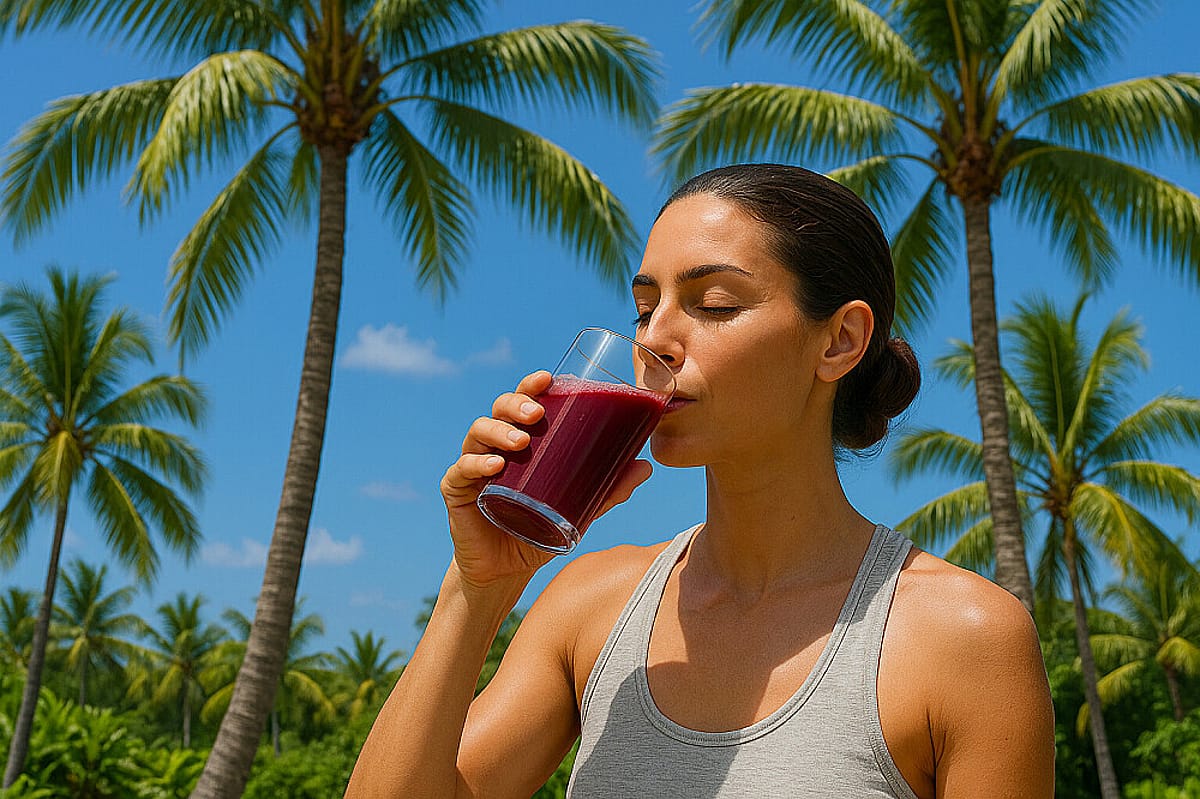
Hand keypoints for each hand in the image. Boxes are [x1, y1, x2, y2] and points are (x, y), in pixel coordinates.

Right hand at [440, 370, 652, 589]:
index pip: (523, 403)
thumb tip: (645, 466)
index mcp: (521, 441)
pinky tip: (493, 466)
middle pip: (499, 409)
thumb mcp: (579, 508)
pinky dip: (476, 463)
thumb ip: (609, 489)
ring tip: (521, 442)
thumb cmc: (539, 529)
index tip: (547, 378)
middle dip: (515, 403)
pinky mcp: (456, 491)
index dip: (531, 385)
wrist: (506, 571)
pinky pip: (461, 469)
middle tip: (536, 413)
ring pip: (478, 432)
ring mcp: (473, 466)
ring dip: (499, 431)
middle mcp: (495, 446)